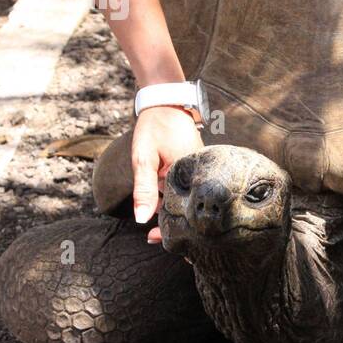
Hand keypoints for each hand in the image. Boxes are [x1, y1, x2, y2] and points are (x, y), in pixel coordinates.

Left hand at [131, 106, 203, 242]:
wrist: (166, 104)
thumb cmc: (154, 128)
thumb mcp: (143, 158)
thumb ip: (144, 189)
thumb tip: (141, 219)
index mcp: (191, 173)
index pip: (183, 210)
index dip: (169, 227)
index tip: (154, 239)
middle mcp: (201, 174)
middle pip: (189, 207)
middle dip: (175, 224)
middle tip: (156, 239)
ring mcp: (201, 171)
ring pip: (189, 199)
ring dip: (176, 212)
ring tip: (163, 230)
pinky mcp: (197, 168)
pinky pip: (189, 189)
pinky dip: (179, 199)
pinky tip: (168, 206)